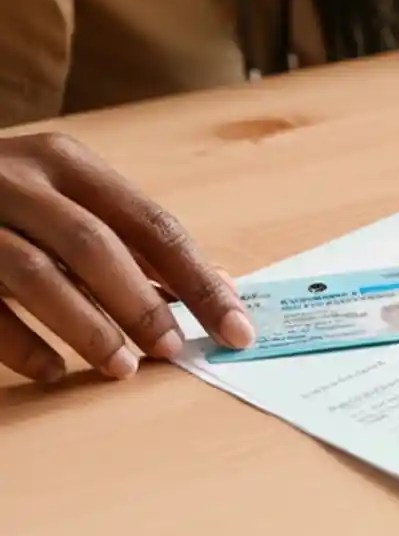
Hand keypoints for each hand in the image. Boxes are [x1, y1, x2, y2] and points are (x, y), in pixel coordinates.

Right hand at [0, 133, 254, 382]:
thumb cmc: (4, 201)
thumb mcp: (67, 203)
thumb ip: (134, 243)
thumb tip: (218, 288)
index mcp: (68, 163)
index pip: (153, 225)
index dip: (201, 280)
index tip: (238, 328)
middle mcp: (18, 179)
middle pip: (95, 245)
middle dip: (143, 304)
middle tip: (175, 351)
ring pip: (36, 273)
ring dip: (87, 327)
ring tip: (122, 368)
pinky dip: (20, 343)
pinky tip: (53, 372)